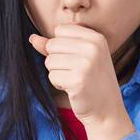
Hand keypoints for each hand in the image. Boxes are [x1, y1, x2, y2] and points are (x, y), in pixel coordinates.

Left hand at [28, 24, 134, 139]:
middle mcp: (92, 48)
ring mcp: (86, 64)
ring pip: (50, 61)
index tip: (77, 58)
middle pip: (52, 45)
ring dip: (57, 73)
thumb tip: (32, 38)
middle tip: (75, 72)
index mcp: (96, 38)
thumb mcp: (80, 57)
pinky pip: (52, 76)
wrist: (107, 109)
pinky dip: (58, 84)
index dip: (61, 46)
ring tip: (74, 80)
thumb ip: (56, 45)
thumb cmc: (92, 81)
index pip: (60, 30)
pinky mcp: (77, 80)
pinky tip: (73, 88)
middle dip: (57, 60)